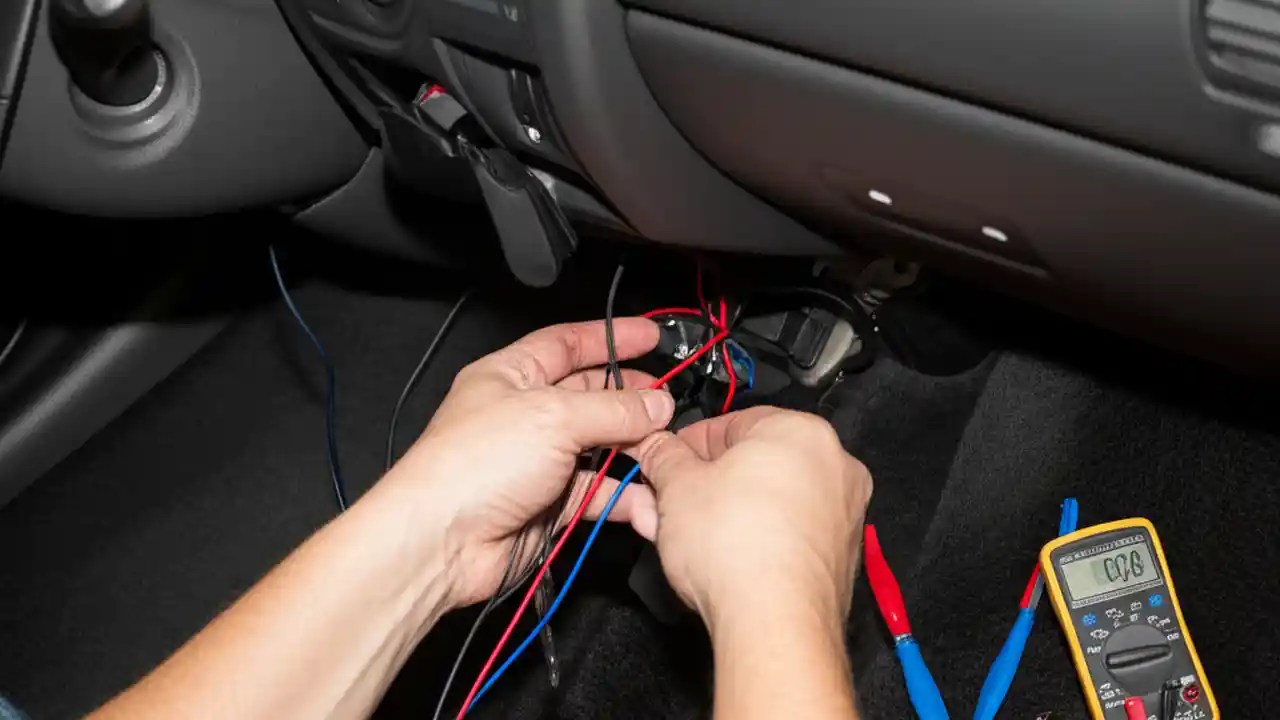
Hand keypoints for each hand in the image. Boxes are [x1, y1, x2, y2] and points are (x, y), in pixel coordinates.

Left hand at [381, 319, 674, 607]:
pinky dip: (623, 496)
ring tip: (664, 449)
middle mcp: (524, 415)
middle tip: (669, 399)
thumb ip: (613, 408)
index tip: (651, 337)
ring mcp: (537, 461)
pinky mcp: (548, 506)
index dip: (610, 338)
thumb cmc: (475, 464)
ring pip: (599, 447)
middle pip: (590, 396)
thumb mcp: (553, 417)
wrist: (442, 542)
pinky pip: (596, 493)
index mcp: (511, 375)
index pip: (567, 344)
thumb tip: (657, 404)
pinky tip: (645, 497)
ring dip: (633, 449)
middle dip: (631, 397)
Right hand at [630, 407, 872, 627]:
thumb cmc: (734, 546)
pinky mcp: (837, 556)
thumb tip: (657, 448)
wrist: (774, 622)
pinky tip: (714, 556)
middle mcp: (833, 465)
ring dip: (719, 512)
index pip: (730, 423)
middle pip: (750, 464)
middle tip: (663, 500)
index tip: (662, 462)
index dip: (686, 445)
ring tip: (675, 531)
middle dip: (700, 484)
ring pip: (767, 501)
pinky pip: (786, 533)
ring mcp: (841, 513)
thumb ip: (664, 457)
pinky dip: (751, 537)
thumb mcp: (676, 486)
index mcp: (799, 430)